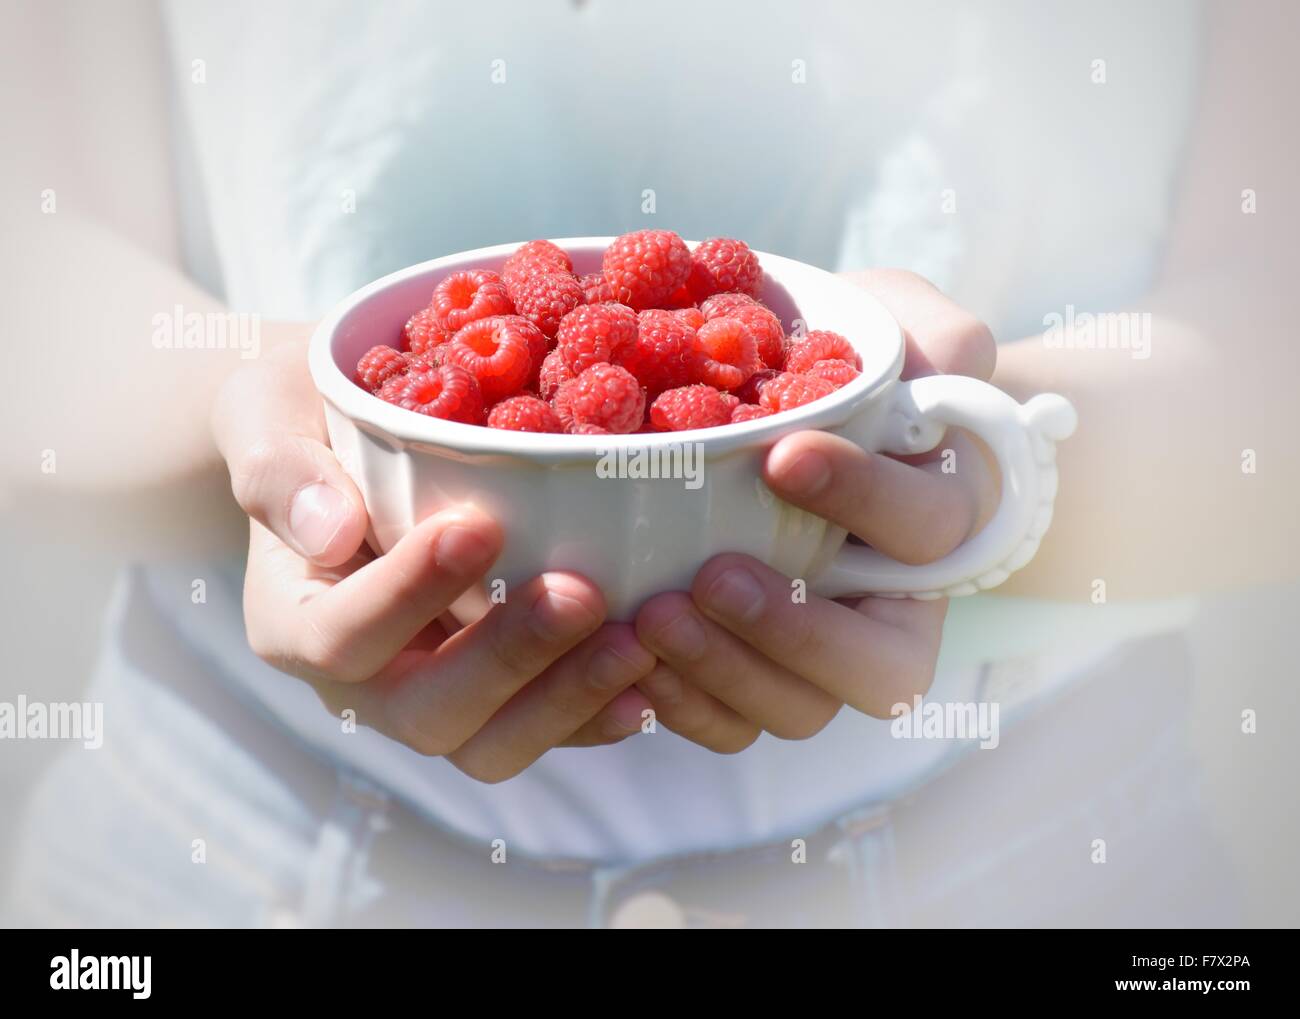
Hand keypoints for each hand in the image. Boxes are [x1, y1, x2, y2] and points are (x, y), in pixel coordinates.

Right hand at [213, 337, 655, 780]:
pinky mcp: (498, 695)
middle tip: (581, 594)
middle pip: (428, 712)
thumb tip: (327, 531)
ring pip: (493, 744)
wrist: (347, 437)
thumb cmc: (302, 414)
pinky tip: (656, 675)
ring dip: (567, 700)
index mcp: (295, 621)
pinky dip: (600, 711)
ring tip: (638, 642)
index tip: (477, 527)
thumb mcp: (265, 413)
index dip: (408, 595)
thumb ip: (278, 468)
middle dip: (509, 660)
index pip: (342, 635)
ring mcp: (433, 695)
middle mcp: (362, 681)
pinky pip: (546, 728)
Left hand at [634, 270, 1000, 750]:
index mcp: (935, 528)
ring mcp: (817, 657)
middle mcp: (888, 611)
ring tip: (650, 615)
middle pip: (878, 671)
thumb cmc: (848, 369)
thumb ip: (944, 343)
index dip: (863, 500)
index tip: (784, 455)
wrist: (783, 414)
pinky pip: (729, 722)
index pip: (926, 529)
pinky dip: (678, 703)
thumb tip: (948, 367)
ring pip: (798, 710)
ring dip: (723, 673)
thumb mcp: (908, 332)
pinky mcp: (746, 674)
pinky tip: (624, 655)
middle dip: (793, 632)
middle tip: (711, 576)